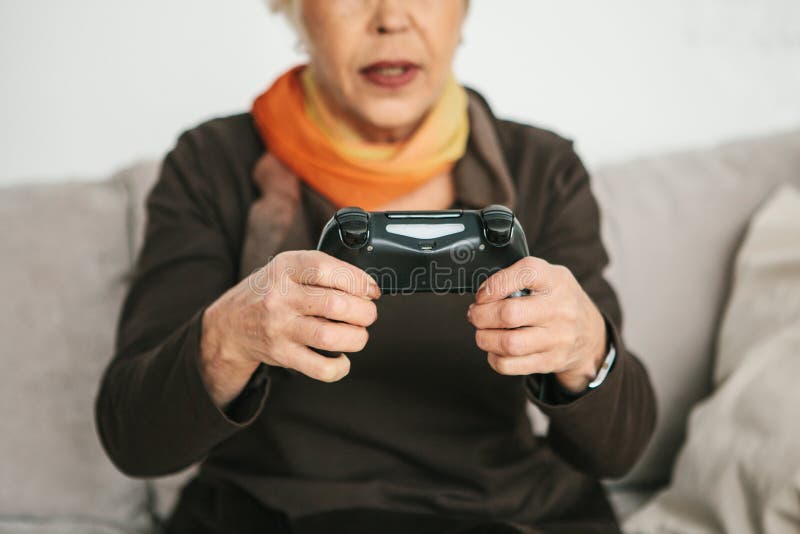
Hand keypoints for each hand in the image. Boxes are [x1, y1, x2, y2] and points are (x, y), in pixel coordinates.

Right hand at [200, 250, 380, 407]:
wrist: (231, 323)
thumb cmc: (271, 291)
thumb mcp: (289, 266)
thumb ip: (324, 269)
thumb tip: (368, 287)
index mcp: (285, 268)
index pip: (325, 269)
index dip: (357, 280)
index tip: (371, 290)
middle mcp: (280, 297)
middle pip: (335, 304)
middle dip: (364, 311)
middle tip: (367, 314)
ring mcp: (280, 328)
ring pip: (330, 337)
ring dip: (357, 337)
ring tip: (358, 334)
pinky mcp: (282, 354)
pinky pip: (320, 368)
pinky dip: (340, 367)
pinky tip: (342, 357)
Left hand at [466, 256, 606, 392]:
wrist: (591, 334)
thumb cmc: (559, 301)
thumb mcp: (549, 277)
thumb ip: (519, 278)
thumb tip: (482, 292)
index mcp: (556, 281)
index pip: (526, 273)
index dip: (496, 283)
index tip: (482, 293)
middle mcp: (559, 309)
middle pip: (509, 314)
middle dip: (480, 315)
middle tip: (474, 314)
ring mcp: (557, 338)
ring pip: (508, 344)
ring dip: (484, 338)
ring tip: (482, 332)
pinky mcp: (549, 361)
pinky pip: (510, 365)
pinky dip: (494, 358)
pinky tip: (494, 349)